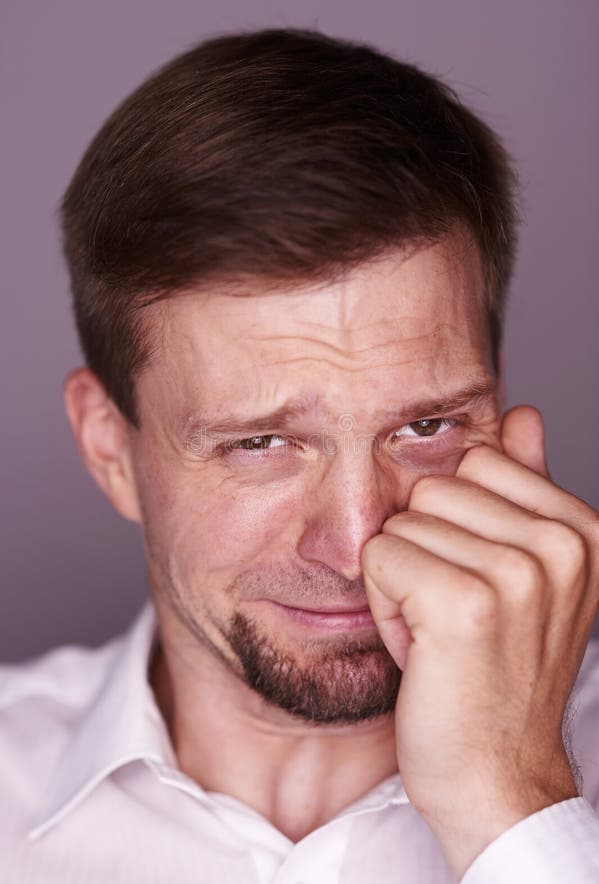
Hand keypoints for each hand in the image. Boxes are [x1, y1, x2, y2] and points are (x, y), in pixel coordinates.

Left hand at [361, 405, 598, 878]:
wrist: (496, 776)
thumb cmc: (497, 674)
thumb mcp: (523, 575)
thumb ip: (525, 490)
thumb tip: (520, 415)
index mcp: (582, 529)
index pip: (475, 462)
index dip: (456, 524)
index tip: (480, 584)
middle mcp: (562, 545)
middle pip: (431, 488)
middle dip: (425, 549)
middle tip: (456, 614)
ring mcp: (520, 572)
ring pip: (400, 523)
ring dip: (403, 579)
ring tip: (441, 630)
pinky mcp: (468, 604)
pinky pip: (381, 557)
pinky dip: (385, 605)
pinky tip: (421, 648)